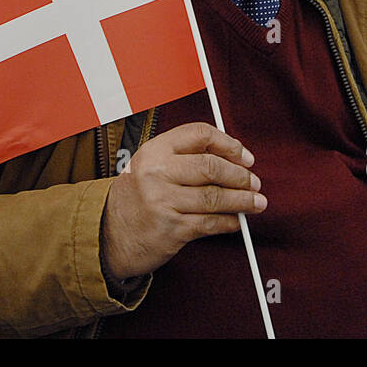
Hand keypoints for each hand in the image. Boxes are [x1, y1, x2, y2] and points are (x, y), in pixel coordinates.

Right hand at [101, 121, 264, 282]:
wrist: (110, 232)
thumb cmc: (138, 196)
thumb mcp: (153, 165)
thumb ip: (186, 156)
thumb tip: (234, 158)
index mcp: (155, 150)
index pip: (199, 134)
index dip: (229, 144)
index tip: (245, 157)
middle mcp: (156, 172)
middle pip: (211, 167)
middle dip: (240, 176)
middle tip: (254, 182)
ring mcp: (163, 201)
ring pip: (215, 197)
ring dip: (242, 200)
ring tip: (256, 202)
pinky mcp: (171, 229)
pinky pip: (210, 223)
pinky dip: (229, 222)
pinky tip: (236, 220)